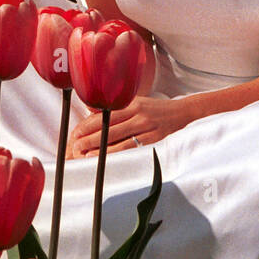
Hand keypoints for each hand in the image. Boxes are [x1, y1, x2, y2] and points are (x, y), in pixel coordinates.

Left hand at [67, 96, 193, 157]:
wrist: (183, 113)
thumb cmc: (158, 109)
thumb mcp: (138, 102)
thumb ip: (118, 107)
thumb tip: (93, 111)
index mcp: (132, 104)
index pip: (106, 114)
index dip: (89, 124)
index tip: (77, 132)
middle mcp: (138, 114)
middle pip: (109, 126)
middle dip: (89, 137)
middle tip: (75, 145)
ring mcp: (146, 128)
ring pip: (117, 138)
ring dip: (99, 146)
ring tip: (84, 153)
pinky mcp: (152, 140)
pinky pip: (130, 148)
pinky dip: (115, 152)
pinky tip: (104, 156)